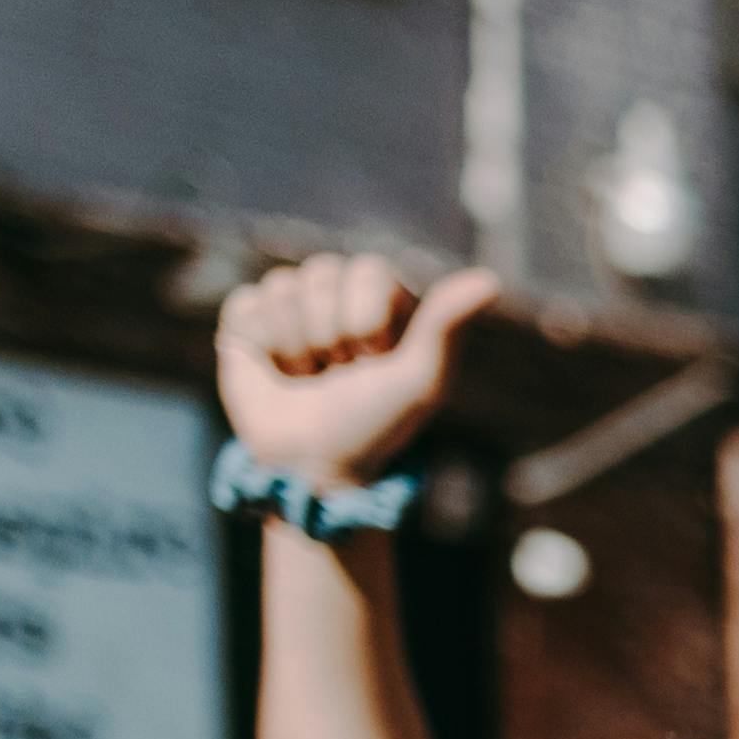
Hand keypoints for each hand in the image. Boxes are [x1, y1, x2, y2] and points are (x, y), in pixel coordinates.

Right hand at [217, 253, 497, 498]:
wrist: (314, 467)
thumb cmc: (376, 426)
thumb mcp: (421, 381)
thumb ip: (447, 326)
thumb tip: (490, 281)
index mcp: (384, 299)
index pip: (367, 271)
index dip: (367, 321)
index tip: (374, 362)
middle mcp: (337, 293)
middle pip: (322, 272)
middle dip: (331, 335)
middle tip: (339, 373)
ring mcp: (290, 304)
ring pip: (283, 286)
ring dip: (297, 346)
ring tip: (309, 377)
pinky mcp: (248, 320)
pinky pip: (248, 302)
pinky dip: (261, 345)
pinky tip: (276, 371)